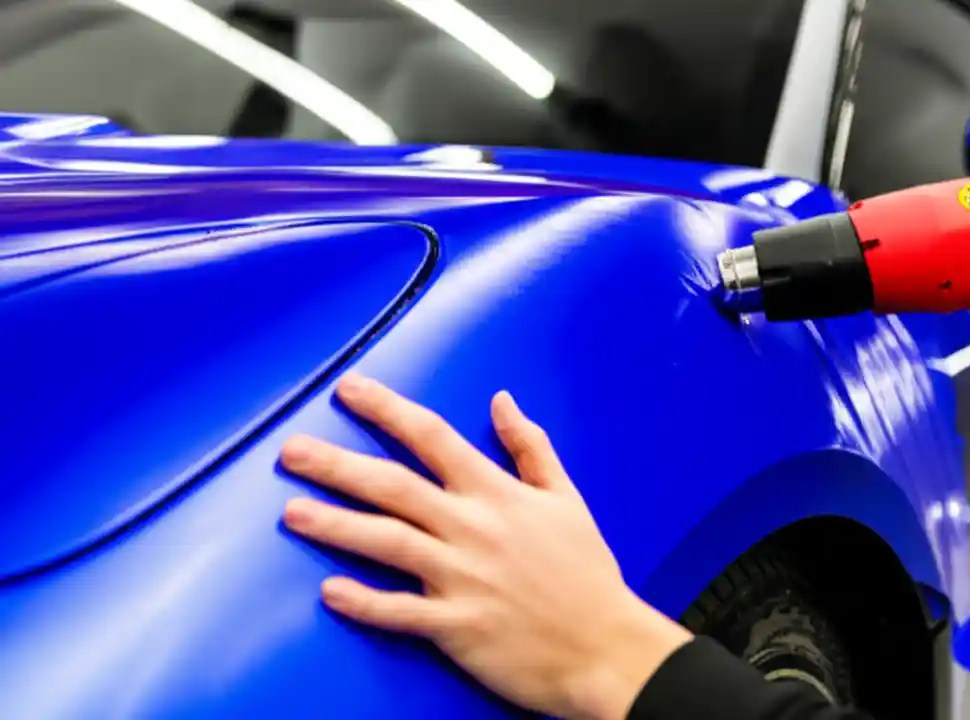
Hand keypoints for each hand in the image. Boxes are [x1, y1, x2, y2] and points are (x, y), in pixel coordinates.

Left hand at [279, 375, 691, 719]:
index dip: (388, 409)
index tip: (350, 389)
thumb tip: (502, 399)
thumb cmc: (587, 571)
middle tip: (291, 451)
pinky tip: (329, 590)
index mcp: (498, 493)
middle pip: (394, 485)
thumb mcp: (566, 497)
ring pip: (388, 542)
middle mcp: (474, 528)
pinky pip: (401, 611)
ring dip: (336, 524)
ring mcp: (463, 578)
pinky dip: (365, 601)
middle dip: (338, 464)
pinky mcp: (458, 627)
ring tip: (292, 512)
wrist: (607, 647)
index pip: (434, 437)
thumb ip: (530, 447)